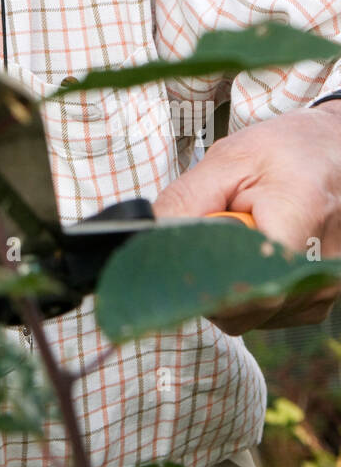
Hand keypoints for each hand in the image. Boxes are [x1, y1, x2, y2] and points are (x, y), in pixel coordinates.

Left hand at [152, 100, 340, 334]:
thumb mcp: (226, 160)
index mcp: (302, 213)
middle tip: (211, 237)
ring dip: (232, 282)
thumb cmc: (279, 151)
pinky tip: (255, 252)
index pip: (247, 283)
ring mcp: (325, 285)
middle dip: (213, 278)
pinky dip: (250, 287)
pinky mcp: (320, 298)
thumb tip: (145, 241)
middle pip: (247, 308)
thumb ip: (186, 203)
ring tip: (241, 236)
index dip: (204, 279)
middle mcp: (324, 261)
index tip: (181, 259)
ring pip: (254, 315)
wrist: (329, 152)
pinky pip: (269, 313)